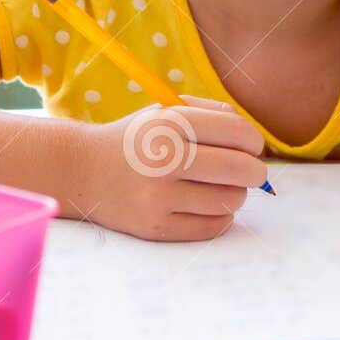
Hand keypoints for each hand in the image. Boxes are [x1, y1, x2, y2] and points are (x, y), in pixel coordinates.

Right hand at [71, 95, 268, 241]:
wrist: (83, 171)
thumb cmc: (138, 139)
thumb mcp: (167, 111)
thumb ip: (213, 115)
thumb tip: (256, 142)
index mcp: (169, 122)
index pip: (237, 133)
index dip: (254, 142)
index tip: (252, 147)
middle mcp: (163, 158)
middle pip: (239, 170)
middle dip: (255, 172)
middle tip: (251, 172)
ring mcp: (158, 197)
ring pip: (229, 200)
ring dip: (235, 194)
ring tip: (222, 187)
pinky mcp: (155, 227)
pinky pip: (212, 227)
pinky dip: (221, 217)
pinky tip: (209, 206)